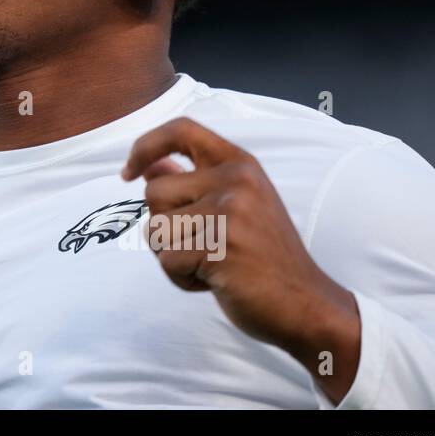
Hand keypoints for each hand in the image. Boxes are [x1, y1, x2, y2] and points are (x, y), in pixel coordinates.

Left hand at [121, 116, 361, 403]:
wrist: (306, 304)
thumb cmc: (263, 257)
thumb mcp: (237, 206)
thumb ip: (194, 182)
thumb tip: (149, 166)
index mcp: (240, 164)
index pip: (181, 131)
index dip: (146, 146)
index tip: (128, 172)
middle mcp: (236, 180)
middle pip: (153, 192)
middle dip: (165, 226)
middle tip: (204, 246)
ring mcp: (230, 212)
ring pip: (155, 229)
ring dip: (172, 255)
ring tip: (211, 263)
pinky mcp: (220, 247)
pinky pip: (167, 261)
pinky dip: (182, 279)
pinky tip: (215, 282)